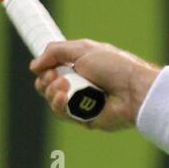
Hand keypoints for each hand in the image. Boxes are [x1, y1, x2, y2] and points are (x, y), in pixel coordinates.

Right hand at [30, 39, 160, 130]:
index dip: (45, 68)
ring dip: (51, 91)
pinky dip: (58, 104)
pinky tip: (63, 97)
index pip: (53, 69)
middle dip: (46, 80)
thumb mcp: (83, 49)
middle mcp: (81, 84)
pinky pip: (62, 114)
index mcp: (82, 67)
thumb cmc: (115, 66)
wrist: (134, 89)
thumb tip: (34, 65)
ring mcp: (82, 102)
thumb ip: (56, 52)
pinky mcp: (84, 118)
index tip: (43, 66)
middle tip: (56, 75)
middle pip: (48, 85)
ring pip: (52, 100)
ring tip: (64, 85)